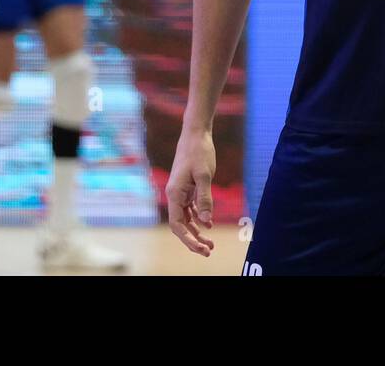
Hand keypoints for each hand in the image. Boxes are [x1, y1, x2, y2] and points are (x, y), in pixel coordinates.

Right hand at [165, 125, 216, 255]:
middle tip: (209, 250)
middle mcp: (174, 195)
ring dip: (197, 230)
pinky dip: (199, 217)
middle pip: (181, 225)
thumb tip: (206, 221)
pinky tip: (208, 224)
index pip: (178, 225)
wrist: (195, 134)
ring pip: (186, 218)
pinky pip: (191, 208)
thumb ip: (205, 198)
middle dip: (193, 239)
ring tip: (210, 243)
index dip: (188, 239)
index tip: (202, 248)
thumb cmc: (199, 152)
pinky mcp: (187, 188)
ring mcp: (180, 192)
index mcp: (175, 194)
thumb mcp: (205, 175)